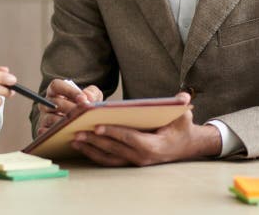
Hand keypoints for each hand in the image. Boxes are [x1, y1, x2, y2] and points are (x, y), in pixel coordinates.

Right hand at [36, 79, 102, 135]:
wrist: (81, 125)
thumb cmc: (83, 107)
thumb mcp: (91, 97)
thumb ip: (91, 93)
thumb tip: (88, 98)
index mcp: (55, 91)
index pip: (56, 86)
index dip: (69, 91)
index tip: (83, 98)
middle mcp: (47, 103)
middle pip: (54, 103)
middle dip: (70, 108)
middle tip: (82, 114)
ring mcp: (44, 117)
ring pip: (50, 118)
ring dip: (64, 122)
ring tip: (78, 125)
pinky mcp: (44, 131)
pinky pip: (47, 133)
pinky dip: (57, 134)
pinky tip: (69, 135)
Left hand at [69, 92, 220, 165]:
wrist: (185, 146)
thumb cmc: (181, 128)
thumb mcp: (184, 116)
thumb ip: (182, 106)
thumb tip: (184, 97)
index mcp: (155, 146)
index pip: (131, 139)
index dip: (114, 133)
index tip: (97, 127)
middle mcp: (143, 157)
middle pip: (115, 149)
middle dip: (95, 141)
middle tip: (77, 132)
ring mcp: (135, 161)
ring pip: (109, 157)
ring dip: (91, 149)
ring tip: (74, 139)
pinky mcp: (129, 161)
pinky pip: (109, 159)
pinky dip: (94, 153)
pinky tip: (81, 146)